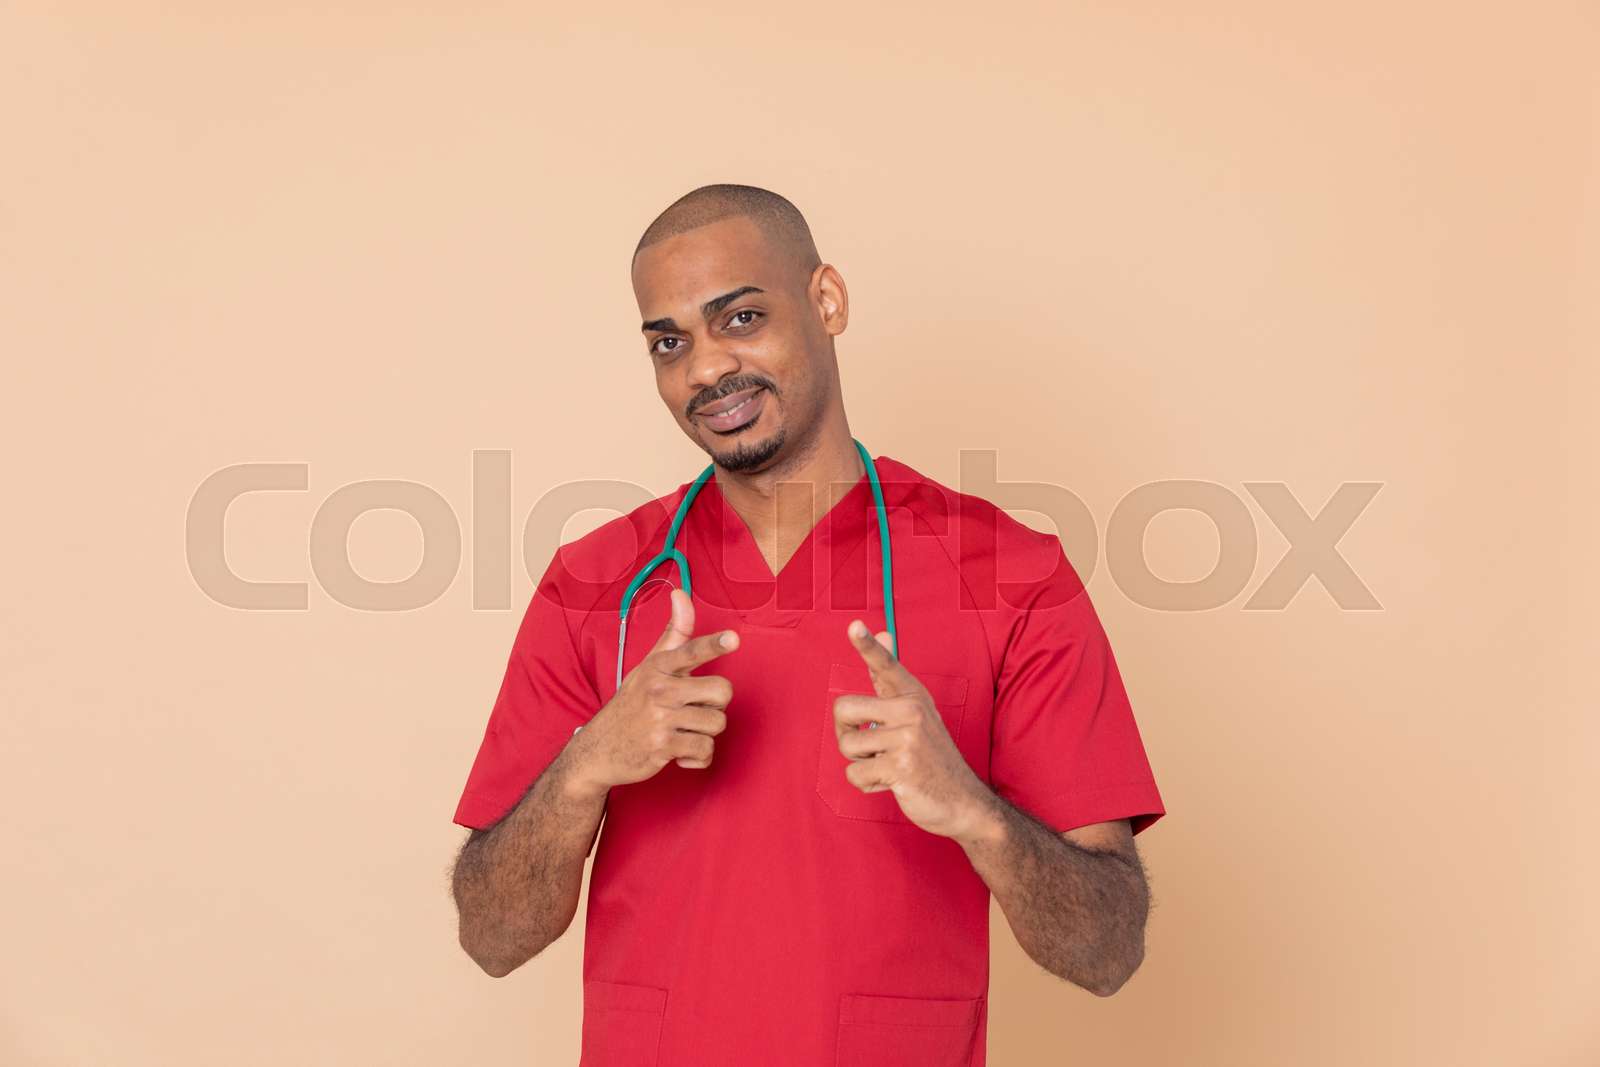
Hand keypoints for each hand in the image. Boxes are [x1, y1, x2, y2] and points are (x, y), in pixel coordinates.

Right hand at [567, 589, 737, 795]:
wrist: (598, 749)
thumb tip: (682, 594)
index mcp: (658, 667)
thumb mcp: (649, 665)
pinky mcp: (663, 747)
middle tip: (693, 707)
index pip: (690, 651)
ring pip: (717, 723)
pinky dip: (698, 757)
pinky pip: (705, 750)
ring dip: (705, 732)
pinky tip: (680, 751)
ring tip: (683, 729)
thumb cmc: (632, 703)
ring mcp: (660, 719)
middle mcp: (659, 690)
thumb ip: (675, 632)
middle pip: (722, 691)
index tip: (733, 639)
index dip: (714, 645)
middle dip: (716, 703)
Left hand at [830, 619, 993, 839]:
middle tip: (868, 744)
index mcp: (914, 696)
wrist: (963, 801)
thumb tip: (883, 632)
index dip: (867, 646)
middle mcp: (912, 711)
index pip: (887, 665)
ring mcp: (907, 739)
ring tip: (885, 764)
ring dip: (859, 761)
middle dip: (845, 731)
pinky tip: (890, 782)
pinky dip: (866, 783)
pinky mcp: (900, 768)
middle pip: (843, 708)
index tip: (854, 625)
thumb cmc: (932, 756)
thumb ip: (891, 678)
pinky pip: (854, 773)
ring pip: (846, 744)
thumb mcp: (917, 713)